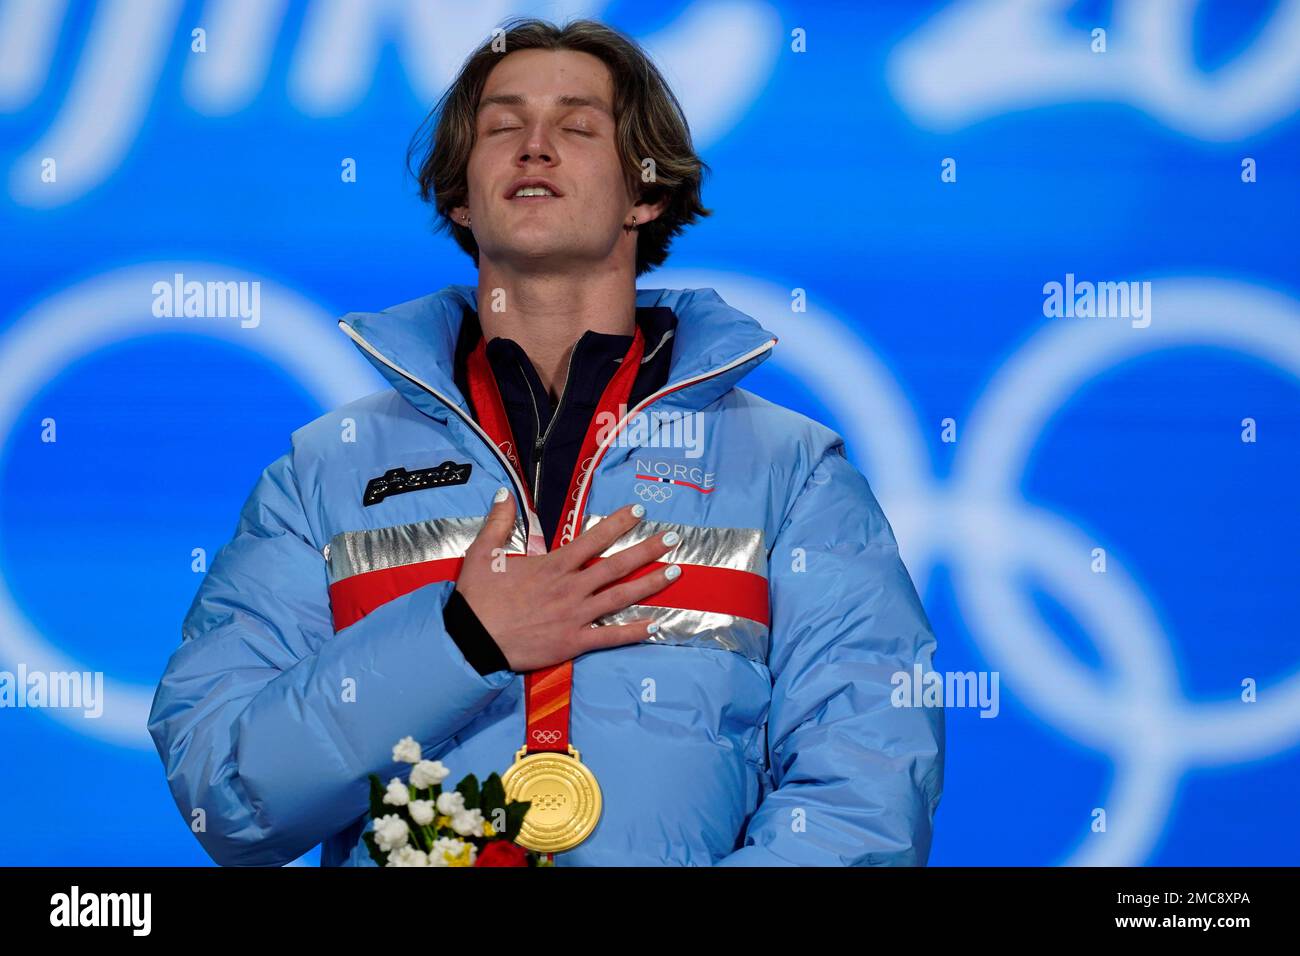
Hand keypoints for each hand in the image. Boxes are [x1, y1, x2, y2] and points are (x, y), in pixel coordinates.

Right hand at [452, 489, 679, 671]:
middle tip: (674, 538)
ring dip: (650, 584)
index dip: (618, 523)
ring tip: (675, 572)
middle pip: (617, 565)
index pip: (592, 539)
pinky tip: (656, 625)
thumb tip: (506, 493)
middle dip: (647, 550)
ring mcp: (575, 616)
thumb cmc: (478, 598)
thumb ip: (499, 522)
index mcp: (553, 566)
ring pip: (621, 597)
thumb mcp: (482, 553)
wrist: (472, 641)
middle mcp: (571, 588)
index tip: (639, 511)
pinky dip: (634, 632)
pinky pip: (610, 636)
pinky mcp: (574, 642)